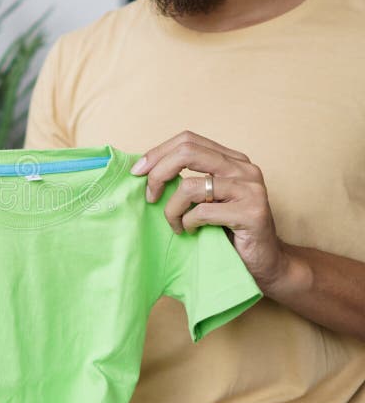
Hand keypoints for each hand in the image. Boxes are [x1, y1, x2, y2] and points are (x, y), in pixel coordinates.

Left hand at [130, 131, 287, 290]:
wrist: (265, 262)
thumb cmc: (229, 231)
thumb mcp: (207, 198)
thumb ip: (188, 179)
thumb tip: (144, 170)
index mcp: (232, 159)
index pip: (188, 140)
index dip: (158, 152)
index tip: (137, 172)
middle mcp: (244, 168)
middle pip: (187, 152)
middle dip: (158, 173)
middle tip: (150, 196)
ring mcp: (250, 188)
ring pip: (190, 186)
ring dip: (172, 209)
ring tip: (174, 224)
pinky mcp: (252, 212)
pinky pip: (202, 212)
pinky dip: (188, 223)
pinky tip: (191, 231)